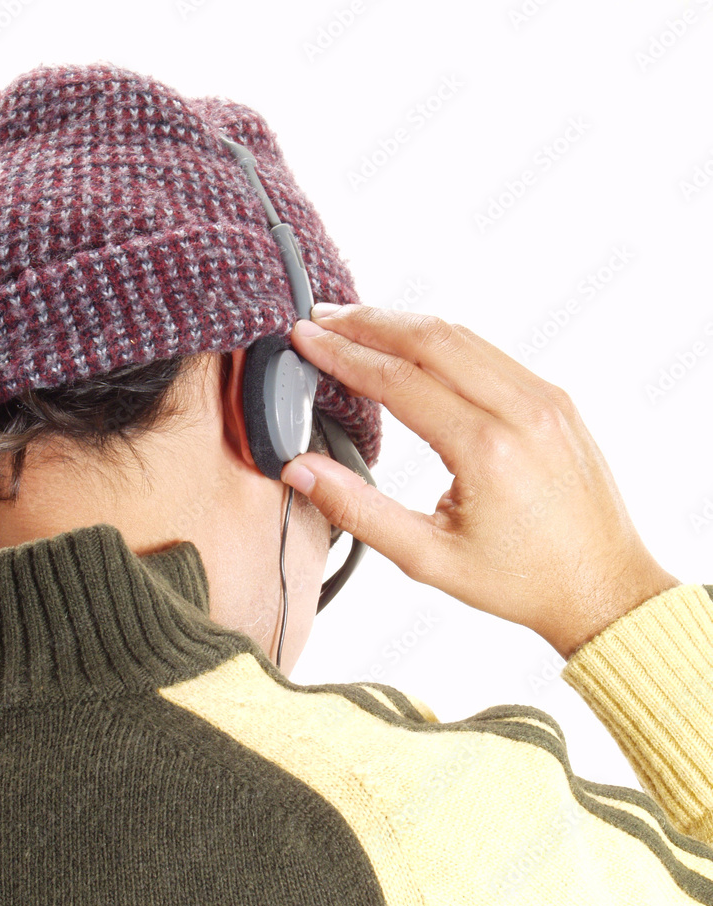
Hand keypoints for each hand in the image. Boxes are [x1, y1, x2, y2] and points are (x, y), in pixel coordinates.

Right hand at [280, 304, 679, 658]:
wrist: (603, 587)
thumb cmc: (523, 581)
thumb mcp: (430, 559)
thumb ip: (359, 512)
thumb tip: (302, 471)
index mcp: (488, 450)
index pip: (399, 379)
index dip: (344, 354)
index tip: (306, 339)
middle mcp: (522, 411)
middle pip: (430, 338)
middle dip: (368, 321)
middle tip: (322, 317)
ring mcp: (545, 398)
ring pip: (462, 336)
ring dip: (404, 324)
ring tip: (356, 323)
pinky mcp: (555, 400)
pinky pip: (490, 351)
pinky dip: (442, 340)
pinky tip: (413, 346)